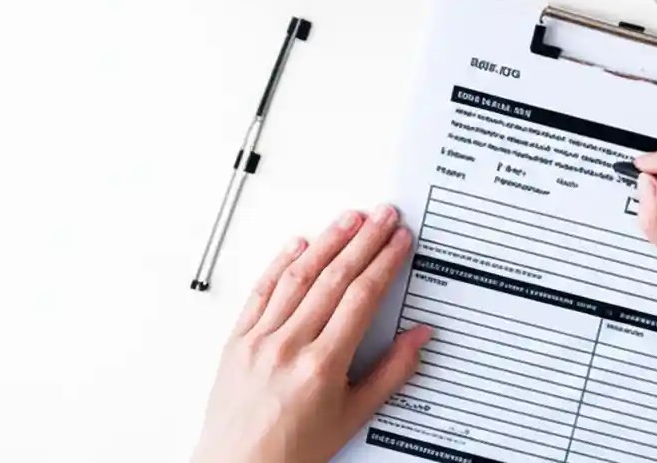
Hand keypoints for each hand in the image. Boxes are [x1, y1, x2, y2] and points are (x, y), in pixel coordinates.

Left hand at [193, 207, 431, 462]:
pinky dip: (280, 263)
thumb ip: (392, 372)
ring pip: (298, 276)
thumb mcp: (354, 415)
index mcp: (322, 366)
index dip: (385, 263)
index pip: (362, 298)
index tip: (400, 242)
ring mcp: (259, 340)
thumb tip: (420, 337)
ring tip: (350, 218)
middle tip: (384, 216)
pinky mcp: (237, 340)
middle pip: (334, 278)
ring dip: (328, 242)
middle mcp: (289, 347)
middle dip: (364, 241)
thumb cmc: (294, 451)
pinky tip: (299, 243)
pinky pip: (261, 291)